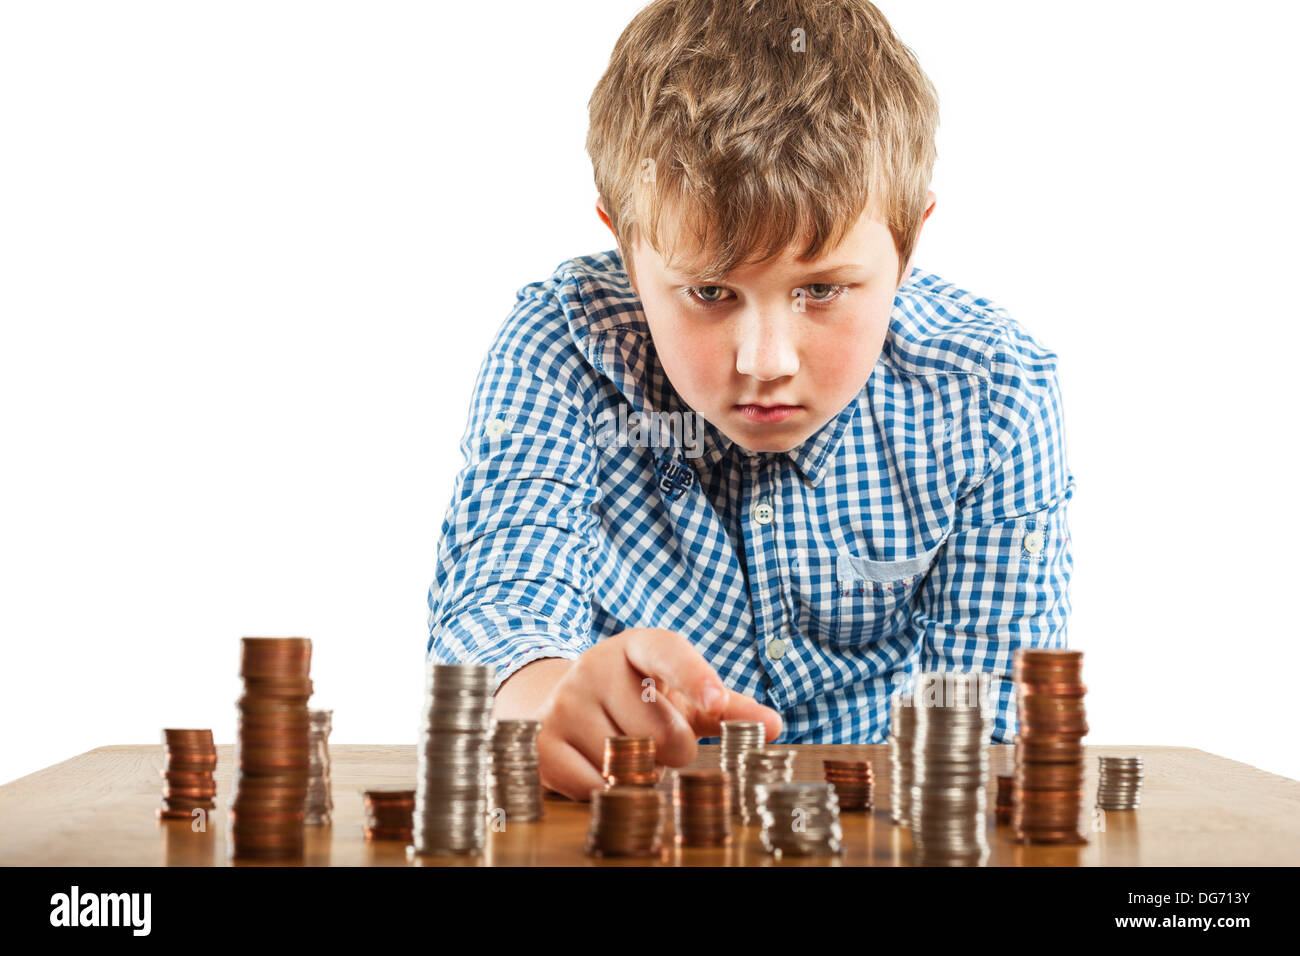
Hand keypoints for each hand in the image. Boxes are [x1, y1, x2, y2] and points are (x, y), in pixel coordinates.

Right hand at [492, 627, 782, 800]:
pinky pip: (593, 785)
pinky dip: (607, 790)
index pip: (669, 652)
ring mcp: (564, 700)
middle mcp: (595, 664)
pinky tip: (600, 767)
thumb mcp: (681, 694)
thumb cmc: (639, 697)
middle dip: (672, 752)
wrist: (561, 700)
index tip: (718, 700)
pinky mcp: (542, 740)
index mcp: (638, 646)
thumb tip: (775, 726)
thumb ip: (727, 708)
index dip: (696, 675)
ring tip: (625, 751)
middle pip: (661, 733)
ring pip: (628, 764)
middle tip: (657, 742)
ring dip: (639, 774)